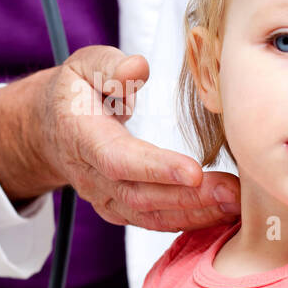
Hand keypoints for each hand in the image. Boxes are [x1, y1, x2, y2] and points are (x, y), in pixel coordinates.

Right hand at [0, 45, 240, 231]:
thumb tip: (138, 68)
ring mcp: (105, 198)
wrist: (51, 129)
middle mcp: (91, 176)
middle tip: (233, 192)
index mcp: (82, 137)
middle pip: (141, 196)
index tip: (194, 171)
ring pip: (150, 216)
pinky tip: (221, 213)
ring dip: (195, 214)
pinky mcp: (121, 209)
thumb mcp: (85, 65)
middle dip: (189, 198)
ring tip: (236, 205)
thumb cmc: (77, 91)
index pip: (118, 159)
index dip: (155, 168)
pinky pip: (155, 222)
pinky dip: (189, 222)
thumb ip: (110, 66)